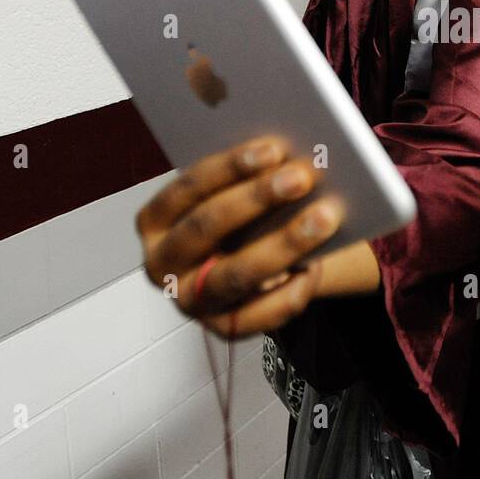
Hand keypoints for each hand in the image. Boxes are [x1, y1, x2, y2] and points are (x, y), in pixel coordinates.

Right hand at [135, 135, 342, 337]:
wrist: (247, 270)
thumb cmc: (238, 223)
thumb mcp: (229, 198)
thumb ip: (244, 181)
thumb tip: (287, 159)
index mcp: (155, 222)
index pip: (186, 189)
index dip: (229, 168)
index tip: (272, 149)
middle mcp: (163, 263)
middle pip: (207, 227)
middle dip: (257, 199)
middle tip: (300, 177)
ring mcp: (190, 302)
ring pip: (236, 274)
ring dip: (285, 243)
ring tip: (324, 216)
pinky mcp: (222, 329)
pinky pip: (261, 314)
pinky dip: (292, 289)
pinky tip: (314, 267)